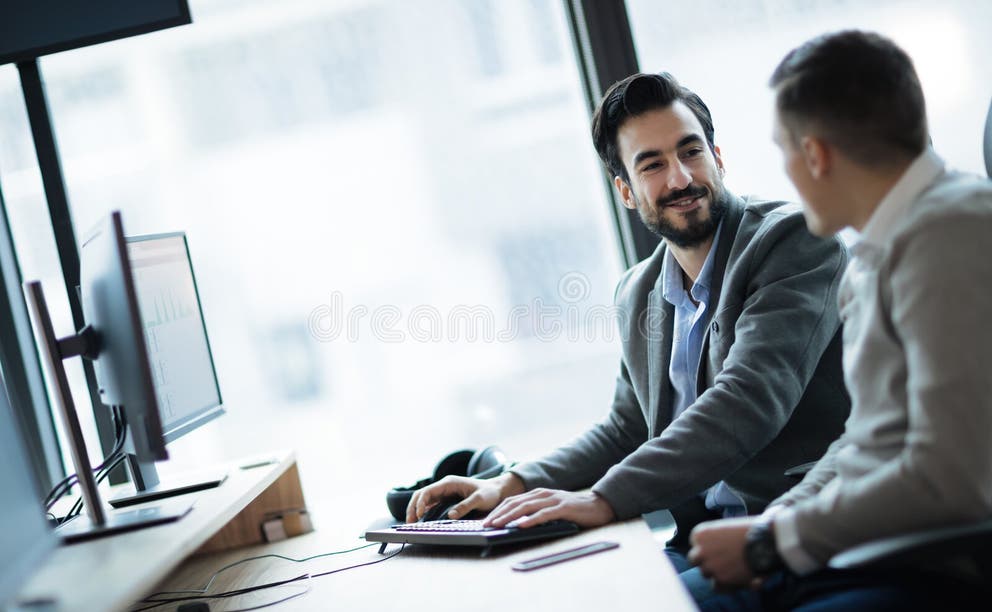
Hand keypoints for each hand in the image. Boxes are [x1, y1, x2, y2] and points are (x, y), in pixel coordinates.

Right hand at [405, 472, 523, 522]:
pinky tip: (421, 521)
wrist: (497, 490)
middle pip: (422, 495)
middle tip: (409, 522)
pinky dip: (423, 511)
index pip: (428, 491)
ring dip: (416, 509)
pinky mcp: (446, 499)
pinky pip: (431, 505)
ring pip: (424, 500)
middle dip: (413, 507)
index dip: (421, 503)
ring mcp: (444, 492)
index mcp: (449, 483)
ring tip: (411, 523)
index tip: (418, 514)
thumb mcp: (479, 499)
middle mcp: (444, 486)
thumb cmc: (489, 493)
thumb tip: (450, 515)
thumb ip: (465, 506)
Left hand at [483, 488, 615, 528]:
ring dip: (509, 517)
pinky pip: (544, 514)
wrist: (598, 506)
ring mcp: (553, 500)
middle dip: (498, 514)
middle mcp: (542, 494)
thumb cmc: (573, 511)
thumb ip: (536, 513)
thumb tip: (516, 524)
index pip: (512, 501)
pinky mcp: (563, 508)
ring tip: (497, 525)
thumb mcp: (551, 510)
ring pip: (526, 507)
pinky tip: (521, 525)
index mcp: (537, 494)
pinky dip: (531, 520)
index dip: (497, 510)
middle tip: (485, 525)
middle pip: (515, 503)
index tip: (485, 521)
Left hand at [688, 517, 756, 590]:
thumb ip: (715, 543)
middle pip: (695, 560)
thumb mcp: (726, 530)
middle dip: (707, 561)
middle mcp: (699, 549)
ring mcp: (709, 565)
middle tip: (724, 559)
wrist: (764, 537)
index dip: (707, 549)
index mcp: (699, 533)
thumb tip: (718, 556)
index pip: (695, 545)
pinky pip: (716, 586)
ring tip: (735, 566)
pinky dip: (725, 585)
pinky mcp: (720, 578)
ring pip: (705, 573)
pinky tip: (737, 577)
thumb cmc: (749, 531)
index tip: (720, 548)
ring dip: (718, 572)